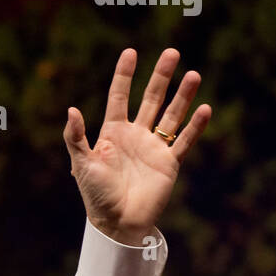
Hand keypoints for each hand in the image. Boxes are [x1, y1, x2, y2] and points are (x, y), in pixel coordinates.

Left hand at [62, 48, 210, 245]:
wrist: (117, 223)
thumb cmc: (96, 195)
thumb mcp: (81, 163)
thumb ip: (75, 137)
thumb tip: (72, 110)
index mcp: (112, 132)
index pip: (119, 97)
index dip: (124, 75)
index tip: (131, 52)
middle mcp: (135, 135)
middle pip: (150, 99)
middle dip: (160, 76)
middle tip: (172, 52)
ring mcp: (154, 147)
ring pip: (171, 115)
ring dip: (182, 96)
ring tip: (193, 74)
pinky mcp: (169, 163)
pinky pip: (184, 141)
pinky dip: (195, 126)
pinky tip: (204, 109)